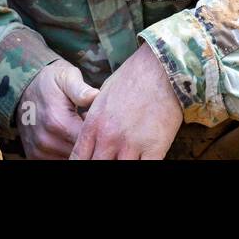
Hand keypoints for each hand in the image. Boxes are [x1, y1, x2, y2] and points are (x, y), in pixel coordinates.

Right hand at [16, 59, 98, 158]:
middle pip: (80, 152)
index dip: (97, 133)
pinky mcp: (34, 155)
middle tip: (84, 123)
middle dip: (87, 141)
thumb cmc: (50, 81)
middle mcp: (46, 141)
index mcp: (57, 122)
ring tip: (75, 128)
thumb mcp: (66, 77)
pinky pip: (57, 160)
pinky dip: (64, 151)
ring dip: (75, 147)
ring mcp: (39, 150)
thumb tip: (96, 96)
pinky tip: (65, 136)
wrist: (24, 86)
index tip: (99, 122)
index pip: (88, 141)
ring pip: (70, 157)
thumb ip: (81, 89)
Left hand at [70, 43, 182, 159]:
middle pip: (96, 166)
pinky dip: (141, 168)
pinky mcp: (154, 148)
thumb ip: (95, 120)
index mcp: (94, 123)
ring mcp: (131, 144)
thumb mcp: (102, 96)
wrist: (160, 68)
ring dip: (120, 166)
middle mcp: (109, 137)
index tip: (84, 164)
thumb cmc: (132, 78)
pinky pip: (144, 169)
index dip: (80, 164)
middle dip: (99, 166)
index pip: (78, 157)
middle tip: (108, 160)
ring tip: (124, 160)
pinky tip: (141, 162)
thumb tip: (92, 135)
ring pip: (119, 169)